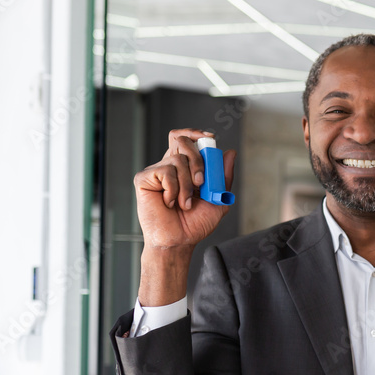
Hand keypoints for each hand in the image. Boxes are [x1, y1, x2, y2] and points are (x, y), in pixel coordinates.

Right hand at [133, 128, 236, 249]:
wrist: (179, 240)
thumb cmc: (195, 223)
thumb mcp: (218, 198)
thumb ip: (223, 177)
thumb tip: (230, 153)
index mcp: (185, 168)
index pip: (185, 139)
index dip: (195, 134)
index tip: (210, 138)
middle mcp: (169, 166)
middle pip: (182, 141)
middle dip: (198, 159)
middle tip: (202, 183)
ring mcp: (156, 172)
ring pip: (177, 160)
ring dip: (187, 185)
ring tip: (185, 204)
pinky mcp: (144, 179)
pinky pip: (165, 172)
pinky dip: (174, 190)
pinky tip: (170, 203)